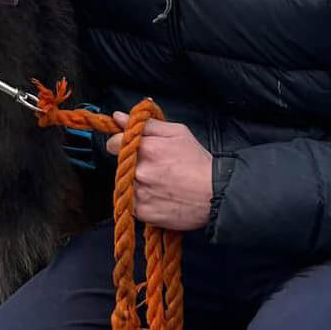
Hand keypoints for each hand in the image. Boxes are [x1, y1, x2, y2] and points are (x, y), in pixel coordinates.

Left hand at [104, 112, 213, 231]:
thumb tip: (119, 117)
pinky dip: (142, 200)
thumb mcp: (178, 133)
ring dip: (136, 183)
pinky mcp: (143, 212)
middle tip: (155, 167)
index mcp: (147, 148)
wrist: (216, 194)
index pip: (114, 144)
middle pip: (121, 165)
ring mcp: (140, 194)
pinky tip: (159, 196)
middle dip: (133, 164)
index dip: (121, 144)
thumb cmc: (199, 163)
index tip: (129, 147)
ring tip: (159, 183)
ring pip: (125, 185)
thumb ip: (147, 124)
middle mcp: (140, 171)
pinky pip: (132, 204)